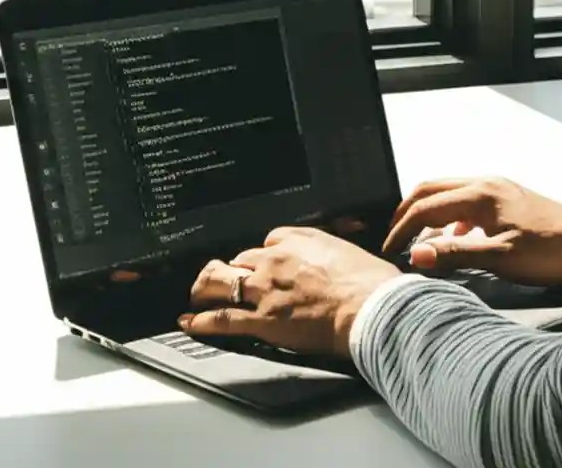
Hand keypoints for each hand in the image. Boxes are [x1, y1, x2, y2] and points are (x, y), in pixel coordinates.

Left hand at [180, 227, 401, 356]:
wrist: (372, 307)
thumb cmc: (371, 284)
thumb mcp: (349, 250)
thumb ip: (327, 250)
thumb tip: (325, 258)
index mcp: (297, 240)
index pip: (267, 241)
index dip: (262, 256)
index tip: (262, 265)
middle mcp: (274, 260)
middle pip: (238, 260)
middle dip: (231, 271)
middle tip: (226, 280)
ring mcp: (264, 290)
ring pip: (219, 282)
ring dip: (204, 289)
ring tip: (197, 295)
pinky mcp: (261, 320)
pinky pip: (221, 318)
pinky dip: (201, 321)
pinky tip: (189, 322)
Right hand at [385, 178, 561, 285]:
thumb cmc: (551, 252)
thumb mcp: (501, 258)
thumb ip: (455, 255)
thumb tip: (415, 255)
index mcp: (479, 194)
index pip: (425, 207)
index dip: (402, 230)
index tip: (388, 252)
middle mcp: (485, 183)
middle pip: (430, 189)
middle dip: (406, 213)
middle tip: (393, 240)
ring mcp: (497, 188)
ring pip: (447, 194)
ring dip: (427, 214)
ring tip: (416, 242)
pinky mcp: (507, 199)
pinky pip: (465, 202)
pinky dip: (448, 218)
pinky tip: (453, 241)